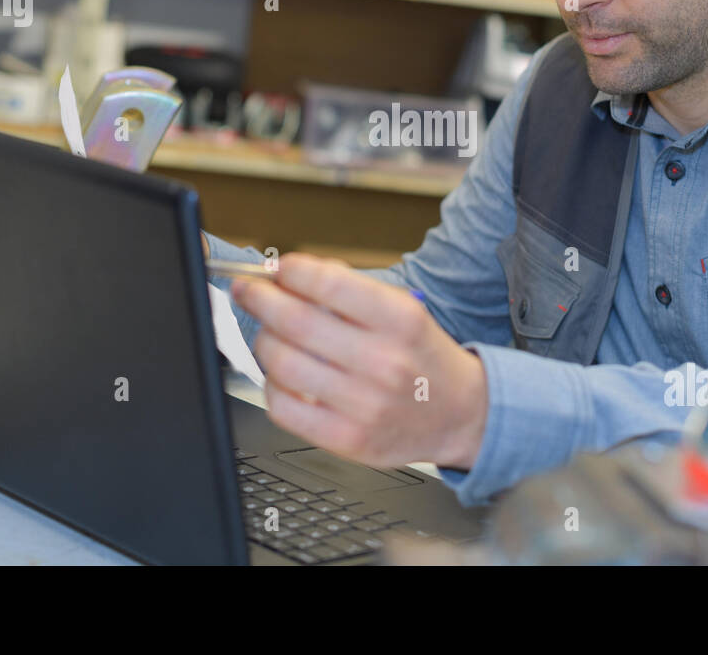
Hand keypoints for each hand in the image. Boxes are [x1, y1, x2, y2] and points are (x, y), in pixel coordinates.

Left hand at [230, 253, 487, 469]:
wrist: (459, 415)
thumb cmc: (423, 358)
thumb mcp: (404, 311)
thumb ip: (351, 289)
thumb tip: (292, 273)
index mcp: (401, 320)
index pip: (328, 282)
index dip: (291, 270)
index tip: (279, 268)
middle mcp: (384, 361)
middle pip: (294, 321)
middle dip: (259, 298)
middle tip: (249, 291)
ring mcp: (364, 405)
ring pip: (281, 363)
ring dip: (263, 340)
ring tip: (268, 334)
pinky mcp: (346, 440)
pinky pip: (283, 407)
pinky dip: (271, 384)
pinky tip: (281, 375)